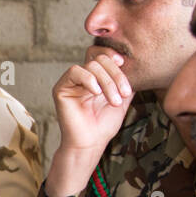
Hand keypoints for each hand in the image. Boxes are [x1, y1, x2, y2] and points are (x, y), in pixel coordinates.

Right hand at [46, 48, 136, 196]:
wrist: (91, 143)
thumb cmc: (104, 125)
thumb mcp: (122, 98)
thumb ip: (126, 80)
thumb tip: (134, 64)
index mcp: (95, 77)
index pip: (101, 54)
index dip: (112, 53)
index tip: (124, 63)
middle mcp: (82, 77)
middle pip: (100, 58)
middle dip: (115, 74)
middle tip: (124, 94)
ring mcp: (71, 82)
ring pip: (91, 65)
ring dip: (107, 82)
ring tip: (114, 101)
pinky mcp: (61, 88)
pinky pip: (75, 72)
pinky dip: (89, 80)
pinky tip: (96, 93)